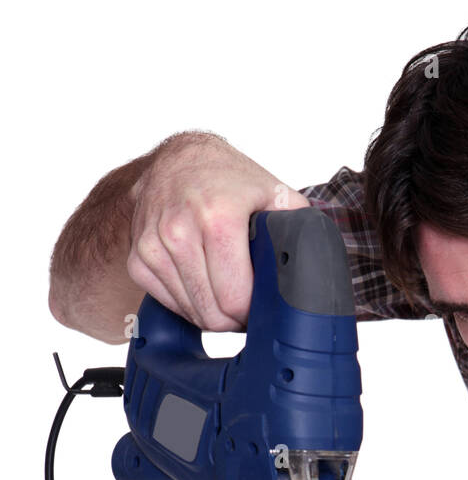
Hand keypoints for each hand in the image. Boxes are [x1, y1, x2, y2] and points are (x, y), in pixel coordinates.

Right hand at [127, 133, 309, 331]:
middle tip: (246, 304)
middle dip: (235, 319)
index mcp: (217, 218)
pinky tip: (201, 283)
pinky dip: (188, 303)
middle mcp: (179, 231)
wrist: (178, 161)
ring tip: (225, 289)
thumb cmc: (229, 179)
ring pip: (191, 313)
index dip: (254, 312)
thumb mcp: (274, 193)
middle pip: (213, 313)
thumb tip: (316, 266)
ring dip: (212, 312)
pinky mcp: (138, 259)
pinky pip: (168, 304)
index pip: (235, 300)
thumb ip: (298, 229)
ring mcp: (154, 246)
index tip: (261, 306)